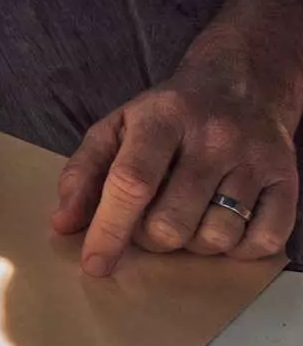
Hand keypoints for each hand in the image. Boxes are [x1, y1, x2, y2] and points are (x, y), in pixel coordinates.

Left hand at [52, 53, 299, 274]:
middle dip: (149, 238)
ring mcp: (255, 157)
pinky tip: (223, 225)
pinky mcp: (287, 177)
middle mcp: (215, 137)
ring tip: (187, 216)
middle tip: (149, 220)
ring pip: (216, 237)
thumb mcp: (115, 128)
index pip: (131, 183)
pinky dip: (239, 249)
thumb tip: (64, 224)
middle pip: (171, 222)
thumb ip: (83, 174)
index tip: (95, 263)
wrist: (243, 82)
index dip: (108, 230)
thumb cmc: (168, 115)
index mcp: (162, 119)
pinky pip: (264, 239)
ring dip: (192, 244)